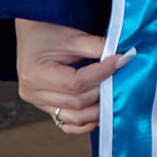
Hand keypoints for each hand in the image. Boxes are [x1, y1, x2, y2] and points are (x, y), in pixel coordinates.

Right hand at [14, 18, 135, 135]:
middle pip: (76, 102)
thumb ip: (98, 47)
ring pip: (74, 118)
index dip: (101, 74)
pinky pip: (67, 124)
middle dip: (102, 91)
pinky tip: (100, 111)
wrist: (32, 35)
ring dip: (97, 109)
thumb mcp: (73, 36)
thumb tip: (123, 58)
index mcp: (35, 74)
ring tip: (114, 93)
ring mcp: (37, 104)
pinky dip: (85, 122)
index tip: (120, 61)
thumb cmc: (49, 32)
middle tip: (121, 76)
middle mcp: (33, 93)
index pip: (75, 83)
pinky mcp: (45, 109)